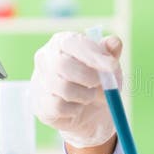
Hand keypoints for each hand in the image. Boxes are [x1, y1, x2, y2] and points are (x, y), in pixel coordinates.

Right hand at [31, 31, 122, 148]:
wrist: (92, 112)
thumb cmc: (98, 81)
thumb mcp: (109, 66)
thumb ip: (112, 53)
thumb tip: (114, 42)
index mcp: (62, 42)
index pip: (72, 43)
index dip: (93, 54)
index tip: (112, 65)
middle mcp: (46, 58)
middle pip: (62, 64)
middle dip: (88, 76)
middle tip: (101, 83)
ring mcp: (39, 82)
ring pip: (63, 88)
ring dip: (86, 95)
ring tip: (91, 95)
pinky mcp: (40, 105)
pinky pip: (59, 107)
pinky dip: (76, 109)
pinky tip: (78, 107)